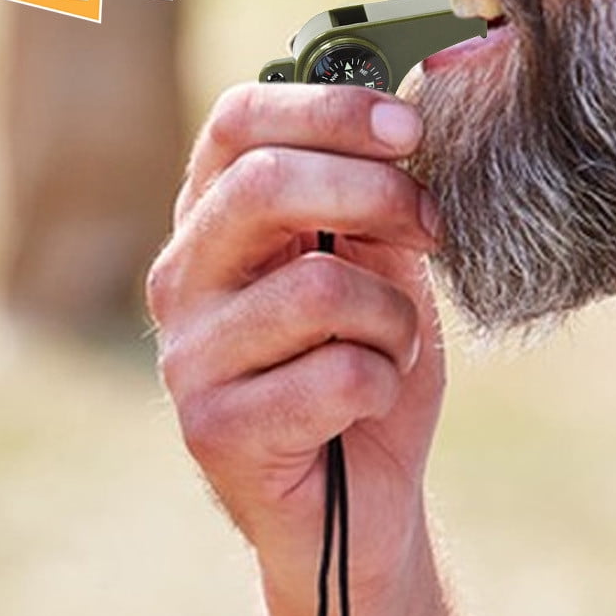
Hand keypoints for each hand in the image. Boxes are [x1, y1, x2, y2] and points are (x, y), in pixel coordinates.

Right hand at [147, 81, 444, 605]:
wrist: (358, 508)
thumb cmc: (368, 369)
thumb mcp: (382, 267)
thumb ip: (375, 200)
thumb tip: (408, 119)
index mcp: (216, 219)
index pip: (238, 121)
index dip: (329, 108)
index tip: (411, 128)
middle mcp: (183, 276)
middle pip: (265, 184)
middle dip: (377, 194)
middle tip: (433, 229)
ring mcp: (187, 354)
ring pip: (320, 287)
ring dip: (393, 320)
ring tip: (391, 351)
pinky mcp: (212, 428)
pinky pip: (335, 373)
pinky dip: (382, 385)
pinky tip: (366, 405)